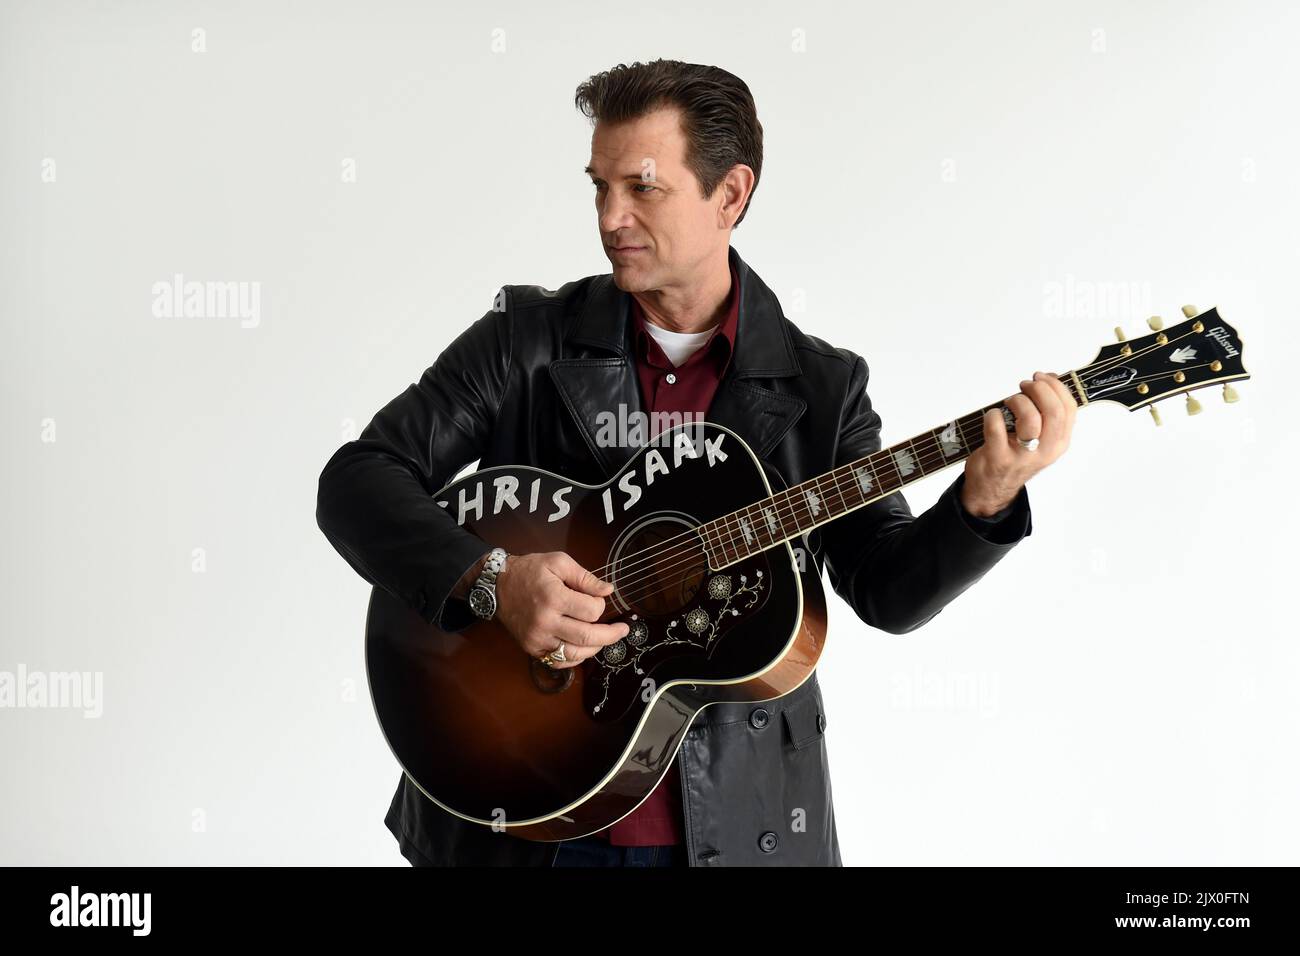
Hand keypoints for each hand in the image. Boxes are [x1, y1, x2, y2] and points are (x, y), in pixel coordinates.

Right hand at [494, 551, 629, 668]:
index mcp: (554, 597)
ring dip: (595, 648)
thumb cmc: (529, 571)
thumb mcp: (558, 562)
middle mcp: (545, 622)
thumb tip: (608, 590)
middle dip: (611, 635)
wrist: (497, 585)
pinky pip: (559, 662)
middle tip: (623, 630)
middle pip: (588, 637)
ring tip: (604, 638)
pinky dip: (576, 658)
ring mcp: (538, 638)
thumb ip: (585, 577)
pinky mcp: (532, 648)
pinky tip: (584, 648)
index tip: (598, 598)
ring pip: (575, 654)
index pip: (592, 611)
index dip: (601, 605)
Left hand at [961, 371, 1076, 516]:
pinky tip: (993, 416)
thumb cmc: (1015, 455)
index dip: (1055, 386)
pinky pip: (997, 428)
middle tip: (1025, 385)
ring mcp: (1023, 456)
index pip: (1068, 409)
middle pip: (1054, 412)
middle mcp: (1045, 450)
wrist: (993, 487)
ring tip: (1010, 401)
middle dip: (1039, 389)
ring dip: (1018, 401)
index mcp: (1059, 443)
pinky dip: (993, 415)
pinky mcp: (999, 458)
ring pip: (1030, 419)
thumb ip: (1048, 410)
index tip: (1041, 377)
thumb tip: (1052, 377)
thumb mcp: (1041, 437)